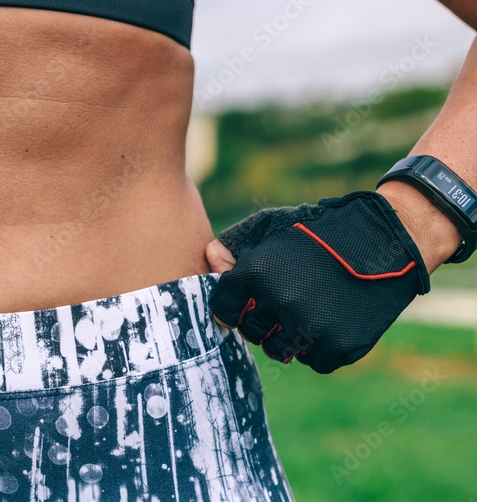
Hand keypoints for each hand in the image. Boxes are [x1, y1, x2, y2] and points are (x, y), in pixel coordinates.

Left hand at [205, 191, 430, 373]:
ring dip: (289, 336)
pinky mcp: (337, 347)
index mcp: (255, 273)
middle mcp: (279, 302)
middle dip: (262, 321)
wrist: (384, 241)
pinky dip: (320, 347)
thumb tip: (207, 257)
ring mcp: (309, 327)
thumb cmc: (319, 235)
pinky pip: (313, 361)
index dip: (233, 307)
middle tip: (286, 302)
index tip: (246, 303)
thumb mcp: (271, 231)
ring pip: (278, 350)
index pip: (222, 309)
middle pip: (249, 332)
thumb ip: (235, 251)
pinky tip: (333, 320)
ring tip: (310, 309)